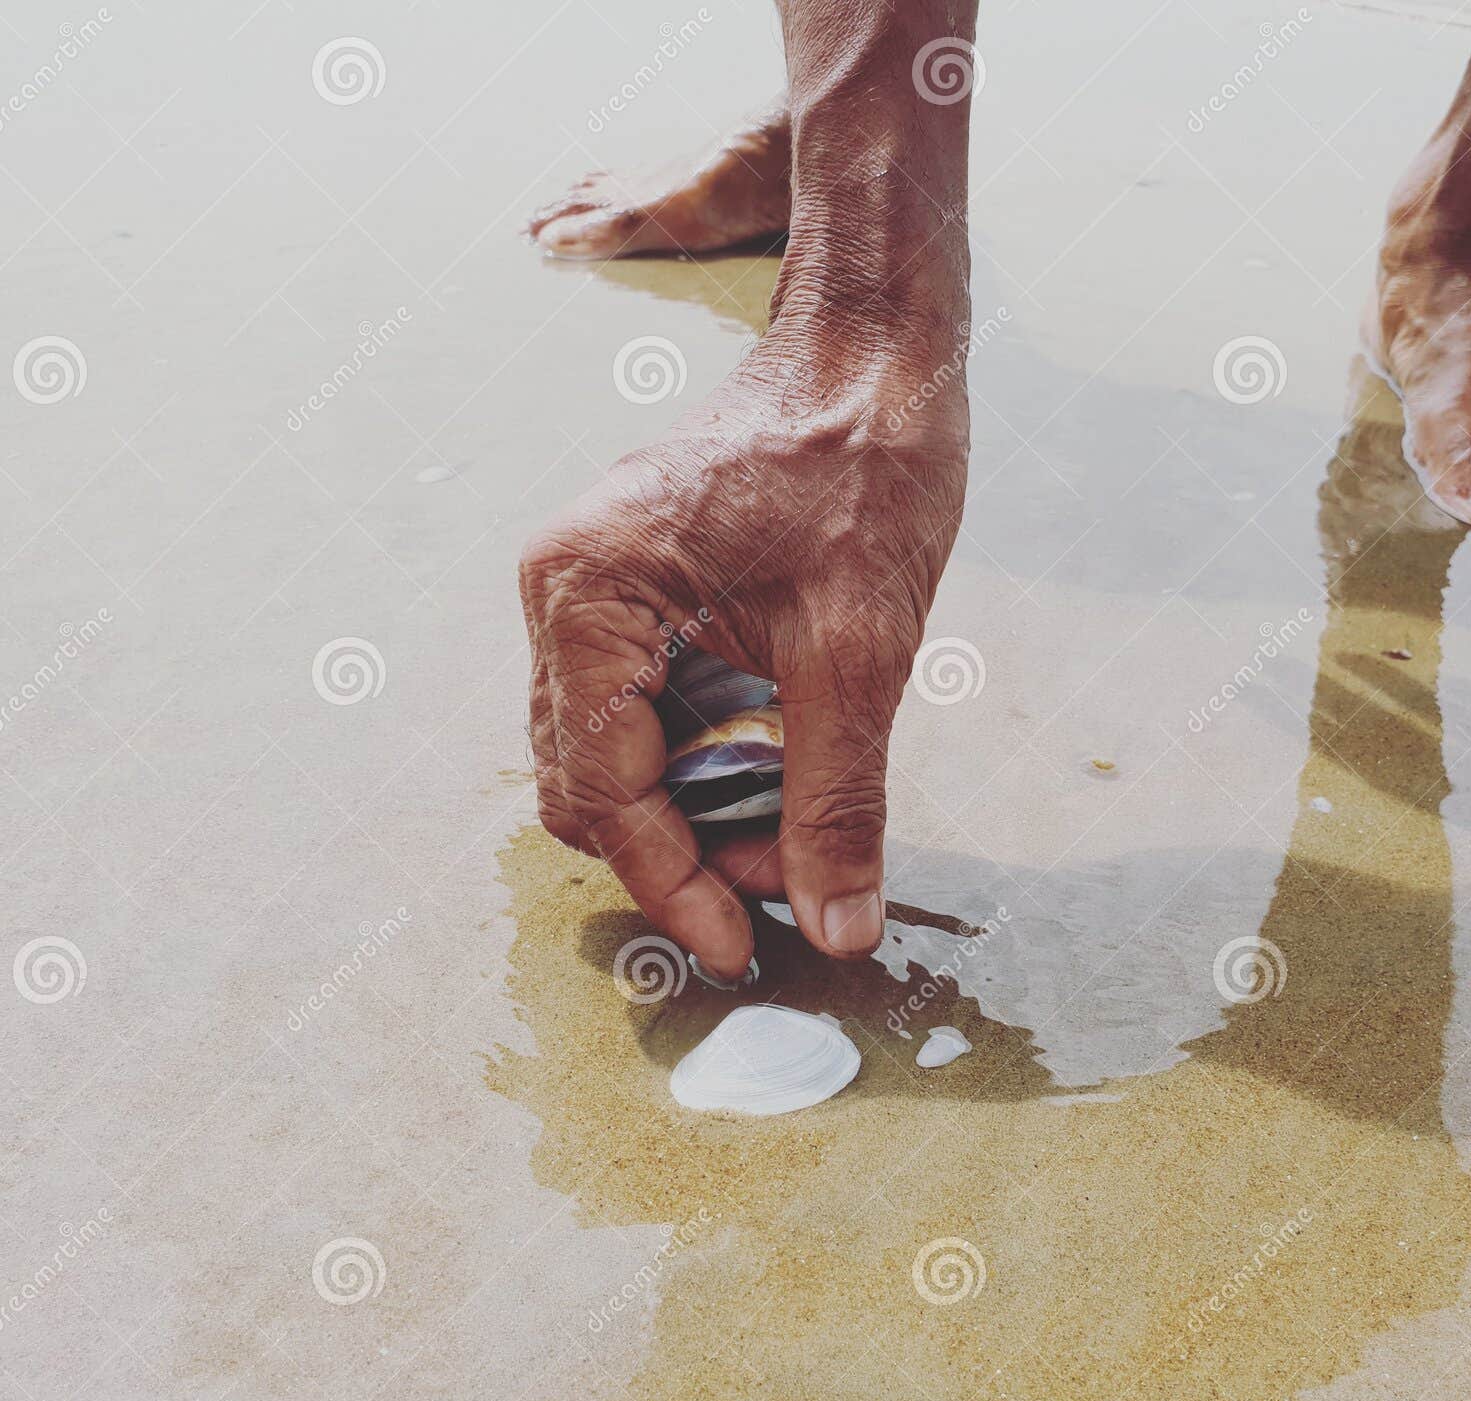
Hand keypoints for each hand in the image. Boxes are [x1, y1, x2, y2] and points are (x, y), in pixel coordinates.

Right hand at [519, 318, 968, 975]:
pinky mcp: (633, 595)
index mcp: (589, 594)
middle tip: (786, 888)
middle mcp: (564, 594)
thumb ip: (838, 800)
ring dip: (694, 815)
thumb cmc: (867, 466)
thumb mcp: (861, 651)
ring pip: (612, 759)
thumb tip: (839, 926)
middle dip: (683, 854)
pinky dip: (703, 764)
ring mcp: (592, 592)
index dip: (674, 886)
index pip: (605, 792)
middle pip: (590, 786)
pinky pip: (643, 714)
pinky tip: (778, 774)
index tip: (744, 949)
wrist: (877, 352)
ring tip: (794, 838)